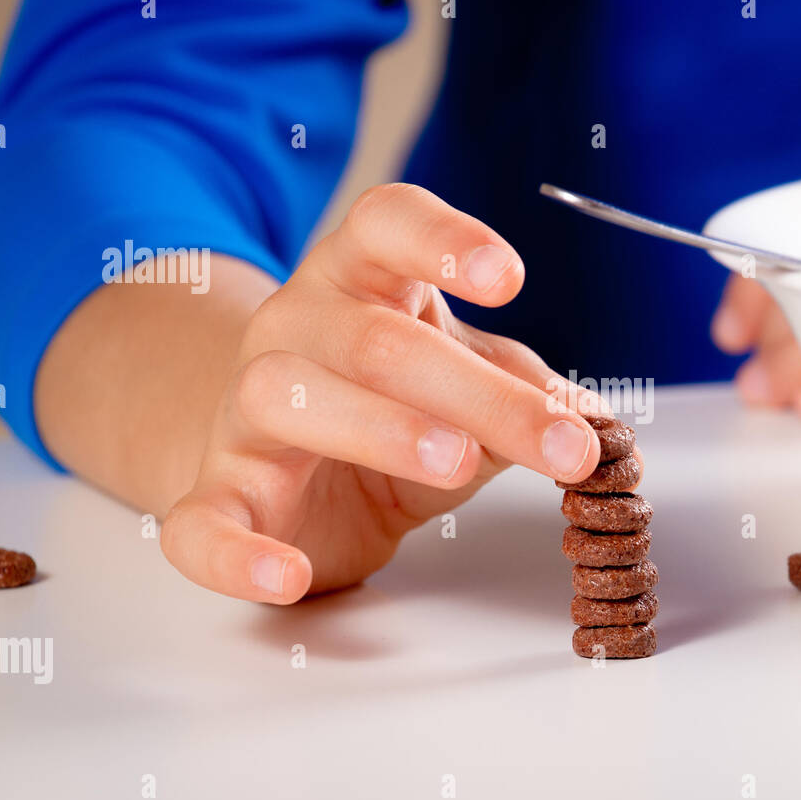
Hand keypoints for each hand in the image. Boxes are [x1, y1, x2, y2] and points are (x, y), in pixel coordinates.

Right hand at [161, 184, 610, 603]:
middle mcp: (294, 329)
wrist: (283, 466)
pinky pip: (200, 521)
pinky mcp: (219, 493)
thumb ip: (527, 395)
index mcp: (362, 281)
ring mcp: (246, 412)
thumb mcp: (469, 387)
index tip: (509, 278)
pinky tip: (286, 575)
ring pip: (286, 396)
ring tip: (455, 463)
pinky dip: (237, 552)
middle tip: (557, 443)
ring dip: (378, 428)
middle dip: (473, 390)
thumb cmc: (389, 410)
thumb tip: (600, 426)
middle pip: (371, 338)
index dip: (444, 240)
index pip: (387, 225)